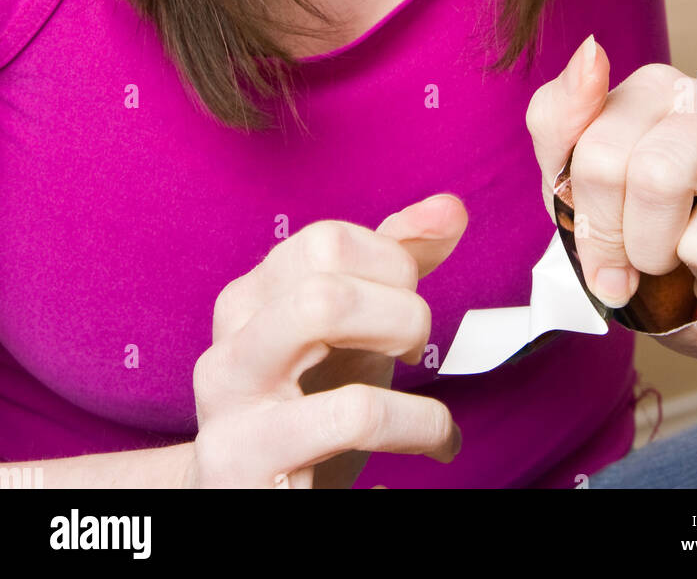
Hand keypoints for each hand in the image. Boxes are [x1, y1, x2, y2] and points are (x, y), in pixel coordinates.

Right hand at [184, 194, 467, 488]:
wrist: (253, 507)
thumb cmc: (310, 411)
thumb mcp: (354, 333)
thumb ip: (396, 263)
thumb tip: (449, 208)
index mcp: (250, 300)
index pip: (328, 240)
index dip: (392, 267)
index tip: (407, 306)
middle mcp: (229, 345)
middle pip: (325, 278)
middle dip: (402, 310)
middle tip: (417, 351)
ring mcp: (230, 407)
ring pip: (321, 317)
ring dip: (404, 350)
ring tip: (430, 411)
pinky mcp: (243, 467)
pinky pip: (354, 414)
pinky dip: (422, 426)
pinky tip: (435, 445)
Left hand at [525, 35, 696, 384]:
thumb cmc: (668, 239)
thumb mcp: (590, 196)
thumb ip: (562, 125)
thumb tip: (590, 50)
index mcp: (659, 88)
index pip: (597, 152)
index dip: (595, 230)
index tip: (607, 264)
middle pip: (656, 178)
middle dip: (645, 253)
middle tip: (663, 269)